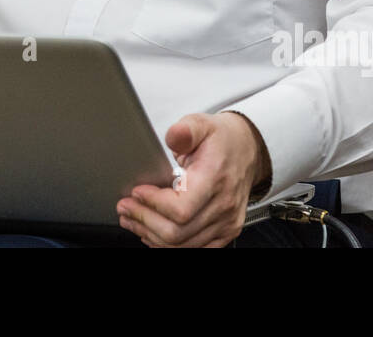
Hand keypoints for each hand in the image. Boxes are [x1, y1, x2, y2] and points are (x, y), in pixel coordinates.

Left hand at [117, 112, 267, 247]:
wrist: (247, 151)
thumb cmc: (222, 140)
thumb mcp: (202, 124)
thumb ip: (186, 130)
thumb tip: (173, 137)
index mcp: (215, 179)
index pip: (180, 208)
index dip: (153, 204)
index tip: (136, 192)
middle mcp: (223, 205)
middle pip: (177, 231)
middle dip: (144, 220)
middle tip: (125, 207)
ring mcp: (226, 223)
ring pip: (182, 245)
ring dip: (151, 234)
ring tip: (132, 219)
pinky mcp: (225, 232)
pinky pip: (195, 249)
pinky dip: (169, 246)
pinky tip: (152, 233)